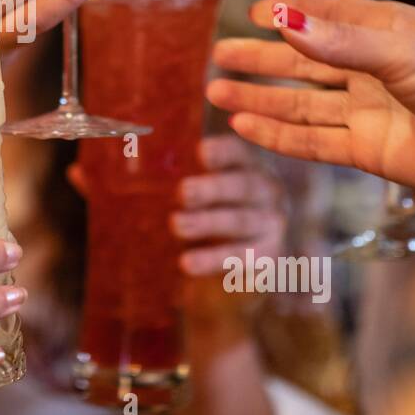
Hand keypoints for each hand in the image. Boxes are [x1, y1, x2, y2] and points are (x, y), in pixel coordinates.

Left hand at [171, 135, 285, 275]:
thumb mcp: (209, 192)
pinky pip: (240, 258)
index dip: (223, 151)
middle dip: (212, 188)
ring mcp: (272, 224)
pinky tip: (186, 262)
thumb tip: (142, 167)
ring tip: (176, 224)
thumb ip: (189, 180)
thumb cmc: (218, 215)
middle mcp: (268, 191)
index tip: (201, 152)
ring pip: (240, 221)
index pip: (239, 152)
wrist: (251, 263)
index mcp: (250, 166)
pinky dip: (212, 260)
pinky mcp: (269, 257)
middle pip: (243, 185)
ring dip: (207, 222)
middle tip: (183, 191)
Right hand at [207, 0, 414, 195]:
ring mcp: (368, 110)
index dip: (290, 13)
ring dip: (260, 96)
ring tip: (217, 90)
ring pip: (301, 101)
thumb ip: (341, 43)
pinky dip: (276, 134)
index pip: (328, 14)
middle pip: (305, 60)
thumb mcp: (405, 54)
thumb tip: (284, 22)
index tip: (253, 12)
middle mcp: (374, 68)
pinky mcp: (367, 150)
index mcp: (388, 30)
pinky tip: (245, 126)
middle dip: (261, 57)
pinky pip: (311, 141)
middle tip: (220, 52)